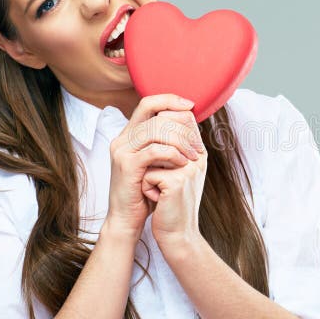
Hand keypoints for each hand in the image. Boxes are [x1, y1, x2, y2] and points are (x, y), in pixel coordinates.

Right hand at [106, 94, 202, 242]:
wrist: (127, 218)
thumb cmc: (145, 191)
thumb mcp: (157, 162)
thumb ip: (166, 141)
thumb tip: (189, 121)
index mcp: (129, 134)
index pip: (148, 103)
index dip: (170, 100)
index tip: (191, 106)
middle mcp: (122, 138)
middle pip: (155, 113)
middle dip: (181, 124)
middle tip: (197, 142)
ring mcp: (122, 151)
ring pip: (156, 129)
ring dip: (181, 140)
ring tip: (193, 155)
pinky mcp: (127, 165)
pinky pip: (154, 150)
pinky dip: (173, 154)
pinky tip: (182, 163)